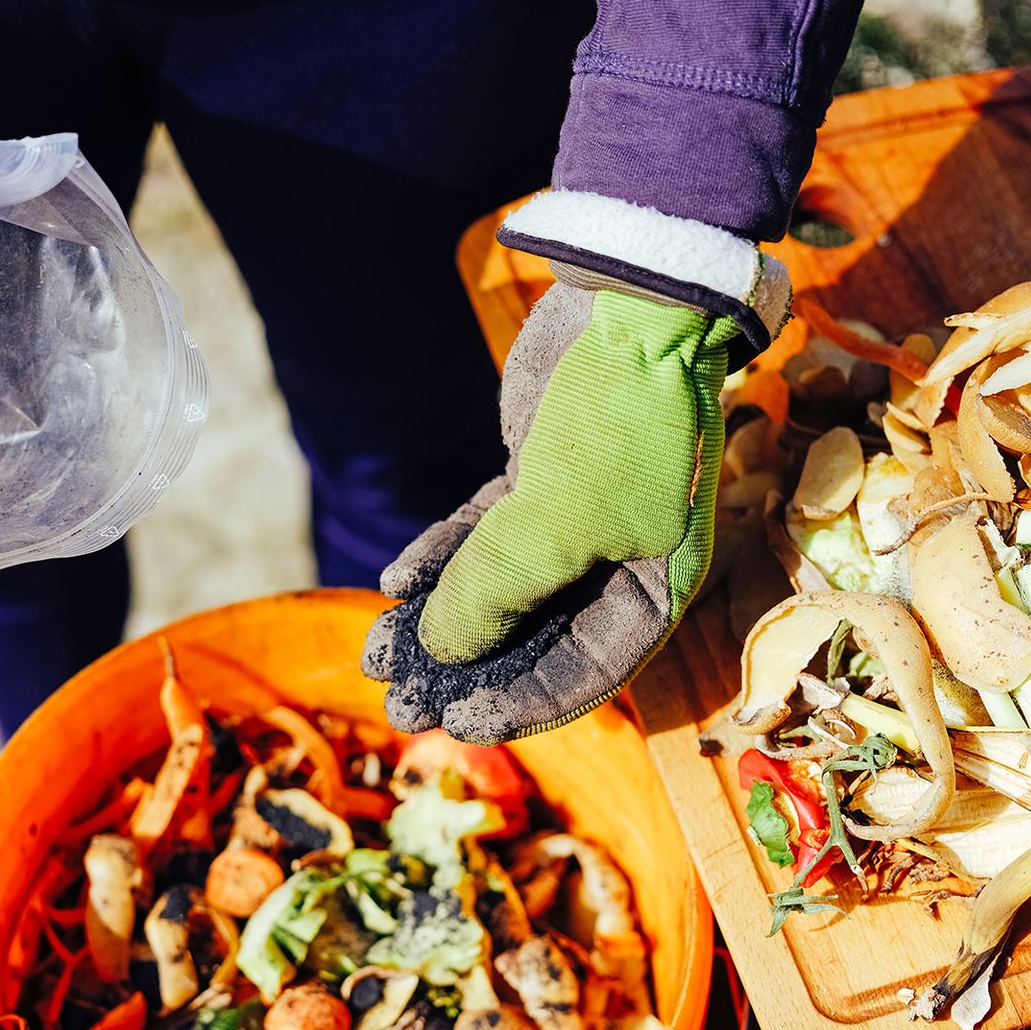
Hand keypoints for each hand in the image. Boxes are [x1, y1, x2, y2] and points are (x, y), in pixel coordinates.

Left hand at [362, 284, 737, 742]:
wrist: (630, 304)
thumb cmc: (619, 424)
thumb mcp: (558, 525)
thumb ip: (495, 595)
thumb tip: (439, 654)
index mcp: (653, 592)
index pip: (585, 675)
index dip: (521, 706)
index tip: (458, 725)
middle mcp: (617, 563)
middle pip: (533, 640)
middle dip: (464, 673)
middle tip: (401, 705)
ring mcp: (574, 519)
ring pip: (497, 590)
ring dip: (437, 622)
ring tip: (377, 654)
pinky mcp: (534, 478)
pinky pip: (478, 538)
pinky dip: (437, 561)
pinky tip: (391, 588)